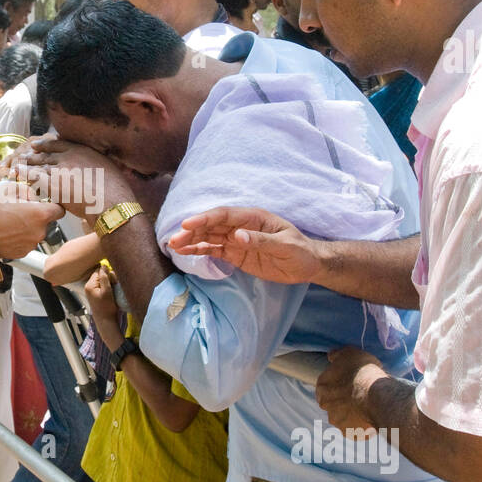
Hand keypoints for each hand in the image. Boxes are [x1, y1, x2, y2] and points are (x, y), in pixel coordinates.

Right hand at [0, 181, 63, 259]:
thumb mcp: (8, 189)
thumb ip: (27, 191)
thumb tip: (34, 197)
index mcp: (40, 214)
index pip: (59, 210)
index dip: (53, 206)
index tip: (45, 204)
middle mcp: (40, 232)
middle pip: (46, 222)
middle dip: (37, 216)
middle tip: (20, 211)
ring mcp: (32, 244)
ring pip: (36, 232)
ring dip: (28, 227)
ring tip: (10, 221)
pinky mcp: (23, 253)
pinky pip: (26, 242)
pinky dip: (20, 237)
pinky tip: (7, 231)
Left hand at [5, 137, 132, 220]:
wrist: (111, 204)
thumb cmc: (115, 191)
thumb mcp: (108, 167)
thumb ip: (97, 163)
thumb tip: (95, 165)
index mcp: (83, 151)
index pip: (59, 143)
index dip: (46, 144)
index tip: (38, 144)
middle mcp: (69, 157)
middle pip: (46, 153)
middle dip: (34, 154)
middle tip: (25, 154)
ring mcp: (59, 170)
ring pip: (38, 165)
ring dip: (28, 164)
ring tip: (18, 164)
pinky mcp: (53, 184)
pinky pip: (35, 178)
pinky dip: (25, 176)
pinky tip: (18, 175)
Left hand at [83, 264, 120, 344]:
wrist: (106, 321)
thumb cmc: (107, 308)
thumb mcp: (107, 291)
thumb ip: (105, 278)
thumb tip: (103, 265)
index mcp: (89, 285)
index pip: (99, 271)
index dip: (107, 273)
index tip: (113, 281)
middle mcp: (88, 286)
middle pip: (100, 275)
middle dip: (108, 278)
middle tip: (113, 286)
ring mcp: (91, 291)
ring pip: (102, 280)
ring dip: (109, 282)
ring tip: (112, 291)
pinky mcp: (95, 294)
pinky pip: (102, 285)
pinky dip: (108, 287)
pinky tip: (111, 293)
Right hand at [168, 206, 322, 283]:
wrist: (307, 265)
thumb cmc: (300, 251)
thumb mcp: (285, 246)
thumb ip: (261, 241)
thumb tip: (238, 236)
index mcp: (253, 218)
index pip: (224, 215)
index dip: (205, 218)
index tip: (187, 225)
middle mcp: (241, 226)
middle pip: (212, 225)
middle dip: (192, 231)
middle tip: (174, 239)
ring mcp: (237, 239)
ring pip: (209, 236)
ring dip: (191, 240)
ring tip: (173, 246)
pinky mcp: (235, 253)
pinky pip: (214, 250)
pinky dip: (199, 250)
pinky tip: (184, 252)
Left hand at [315, 347, 389, 431]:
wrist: (377, 395)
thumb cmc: (363, 372)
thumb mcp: (350, 353)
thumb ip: (338, 355)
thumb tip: (331, 356)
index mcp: (322, 387)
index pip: (326, 387)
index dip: (339, 385)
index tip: (350, 384)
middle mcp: (326, 406)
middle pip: (334, 404)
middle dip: (344, 402)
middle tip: (360, 397)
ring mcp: (338, 421)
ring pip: (344, 418)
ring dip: (353, 415)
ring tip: (368, 409)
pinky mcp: (350, 433)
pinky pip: (355, 431)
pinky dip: (362, 428)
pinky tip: (371, 421)